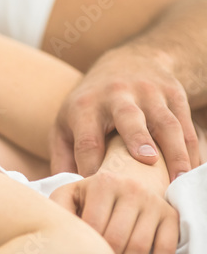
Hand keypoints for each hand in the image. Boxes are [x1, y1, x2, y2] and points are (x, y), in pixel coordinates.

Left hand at [50, 170, 178, 253]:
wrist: (126, 180)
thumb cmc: (89, 197)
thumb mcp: (69, 195)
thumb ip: (58, 211)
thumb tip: (53, 241)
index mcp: (104, 184)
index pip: (93, 225)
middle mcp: (132, 190)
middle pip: (118, 239)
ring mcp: (154, 203)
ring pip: (140, 248)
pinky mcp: (170, 217)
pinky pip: (165, 250)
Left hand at [51, 48, 199, 180]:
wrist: (127, 63)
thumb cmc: (89, 106)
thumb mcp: (65, 124)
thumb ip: (62, 157)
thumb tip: (65, 190)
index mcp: (85, 107)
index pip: (87, 140)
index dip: (92, 165)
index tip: (100, 189)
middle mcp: (116, 96)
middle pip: (128, 118)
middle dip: (138, 138)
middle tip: (148, 162)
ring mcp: (148, 93)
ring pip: (165, 122)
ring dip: (175, 151)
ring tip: (178, 179)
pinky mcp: (173, 94)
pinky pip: (185, 124)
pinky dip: (190, 149)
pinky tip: (190, 171)